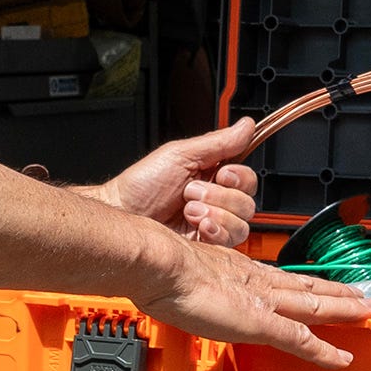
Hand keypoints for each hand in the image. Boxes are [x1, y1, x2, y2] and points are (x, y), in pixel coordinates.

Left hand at [96, 117, 263, 246]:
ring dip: (216, 213)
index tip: (221, 173)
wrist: (123, 213)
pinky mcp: (207, 244)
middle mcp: (215, 200)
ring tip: (189, 209)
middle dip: (219, 195)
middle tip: (191, 191)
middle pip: (247, 201)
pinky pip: (231, 241)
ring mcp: (212, 223)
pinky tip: (198, 226)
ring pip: (242, 222)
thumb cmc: (142, 185)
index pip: (246, 178)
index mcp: (212, 176)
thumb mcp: (180, 155)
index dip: (238, 176)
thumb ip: (218, 142)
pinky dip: (217, 231)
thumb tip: (246, 126)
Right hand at [132, 235, 370, 365]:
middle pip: (308, 288)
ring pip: (314, 306)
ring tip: (367, 312)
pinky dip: (323, 351)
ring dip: (343, 310)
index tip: (319, 285)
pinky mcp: (262, 322)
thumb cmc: (161, 272)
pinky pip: (301, 340)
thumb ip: (195, 282)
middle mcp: (257, 282)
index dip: (305, 282)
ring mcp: (263, 302)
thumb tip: (187, 287)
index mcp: (239, 270)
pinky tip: (340, 358)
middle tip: (362, 297)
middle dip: (337, 293)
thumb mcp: (183, 276)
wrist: (160, 266)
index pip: (283, 278)